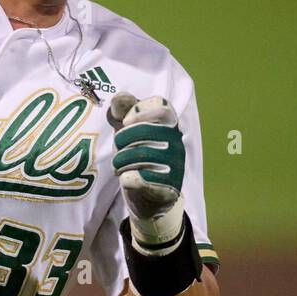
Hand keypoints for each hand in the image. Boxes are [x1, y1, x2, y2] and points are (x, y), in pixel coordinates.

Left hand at [107, 92, 186, 255]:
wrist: (149, 199)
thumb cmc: (138, 158)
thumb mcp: (128, 132)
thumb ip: (124, 112)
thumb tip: (121, 97)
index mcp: (171, 127)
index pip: (162, 107)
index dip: (139, 111)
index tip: (125, 122)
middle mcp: (177, 145)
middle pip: (143, 131)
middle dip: (122, 140)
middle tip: (119, 149)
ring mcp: (175, 168)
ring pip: (140, 155)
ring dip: (121, 161)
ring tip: (120, 166)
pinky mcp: (167, 190)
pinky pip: (138, 179)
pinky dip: (127, 178)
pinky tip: (127, 179)